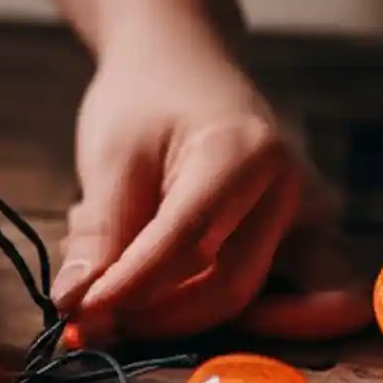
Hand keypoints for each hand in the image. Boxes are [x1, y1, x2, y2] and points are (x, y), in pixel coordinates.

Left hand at [51, 22, 371, 345]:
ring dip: (170, 310)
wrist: (183, 66)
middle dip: (153, 315)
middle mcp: (293, 192)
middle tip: (88, 312)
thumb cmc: (146, 100)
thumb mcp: (110, 156)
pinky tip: (152, 282)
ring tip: (116, 263)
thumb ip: (100, 235)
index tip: (77, 314)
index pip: (188, 243)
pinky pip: (262, 300)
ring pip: (242, 303)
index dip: (130, 288)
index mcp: (247, 154)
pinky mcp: (298, 246)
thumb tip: (76, 306)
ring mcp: (307, 222)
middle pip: (226, 289)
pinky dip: (200, 305)